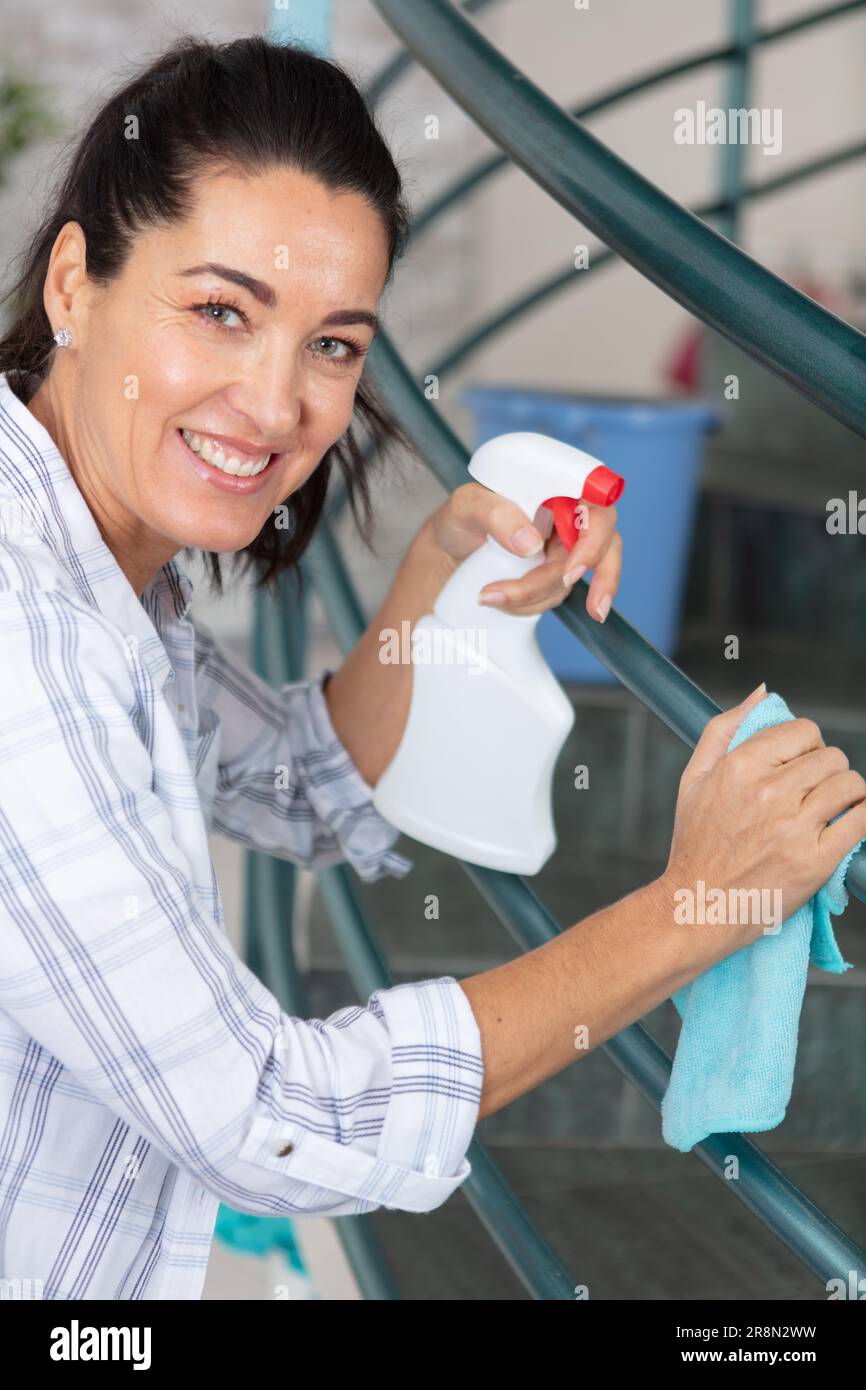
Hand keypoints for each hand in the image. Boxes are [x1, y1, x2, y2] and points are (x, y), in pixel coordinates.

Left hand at [421, 482, 621, 621]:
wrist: (448, 554)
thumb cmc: (461, 519)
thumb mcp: (467, 506)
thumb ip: (496, 514)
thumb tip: (531, 542)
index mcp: (556, 487)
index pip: (598, 502)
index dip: (597, 535)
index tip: (574, 567)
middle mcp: (567, 516)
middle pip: (604, 547)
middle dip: (599, 582)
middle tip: (587, 608)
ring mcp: (563, 549)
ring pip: (573, 580)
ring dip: (536, 595)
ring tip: (491, 595)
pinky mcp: (553, 576)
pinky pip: (554, 596)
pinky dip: (529, 605)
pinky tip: (501, 601)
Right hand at [660, 683, 865, 941]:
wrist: (699, 906)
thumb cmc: (696, 844)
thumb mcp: (694, 778)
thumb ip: (725, 728)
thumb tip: (763, 693)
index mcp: (739, 767)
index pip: (803, 730)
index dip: (807, 744)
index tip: (799, 764)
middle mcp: (768, 792)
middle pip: (831, 757)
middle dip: (827, 769)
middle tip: (813, 791)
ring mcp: (794, 827)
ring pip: (851, 784)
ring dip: (848, 793)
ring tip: (830, 807)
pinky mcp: (816, 859)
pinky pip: (862, 820)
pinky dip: (861, 816)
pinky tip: (847, 821)